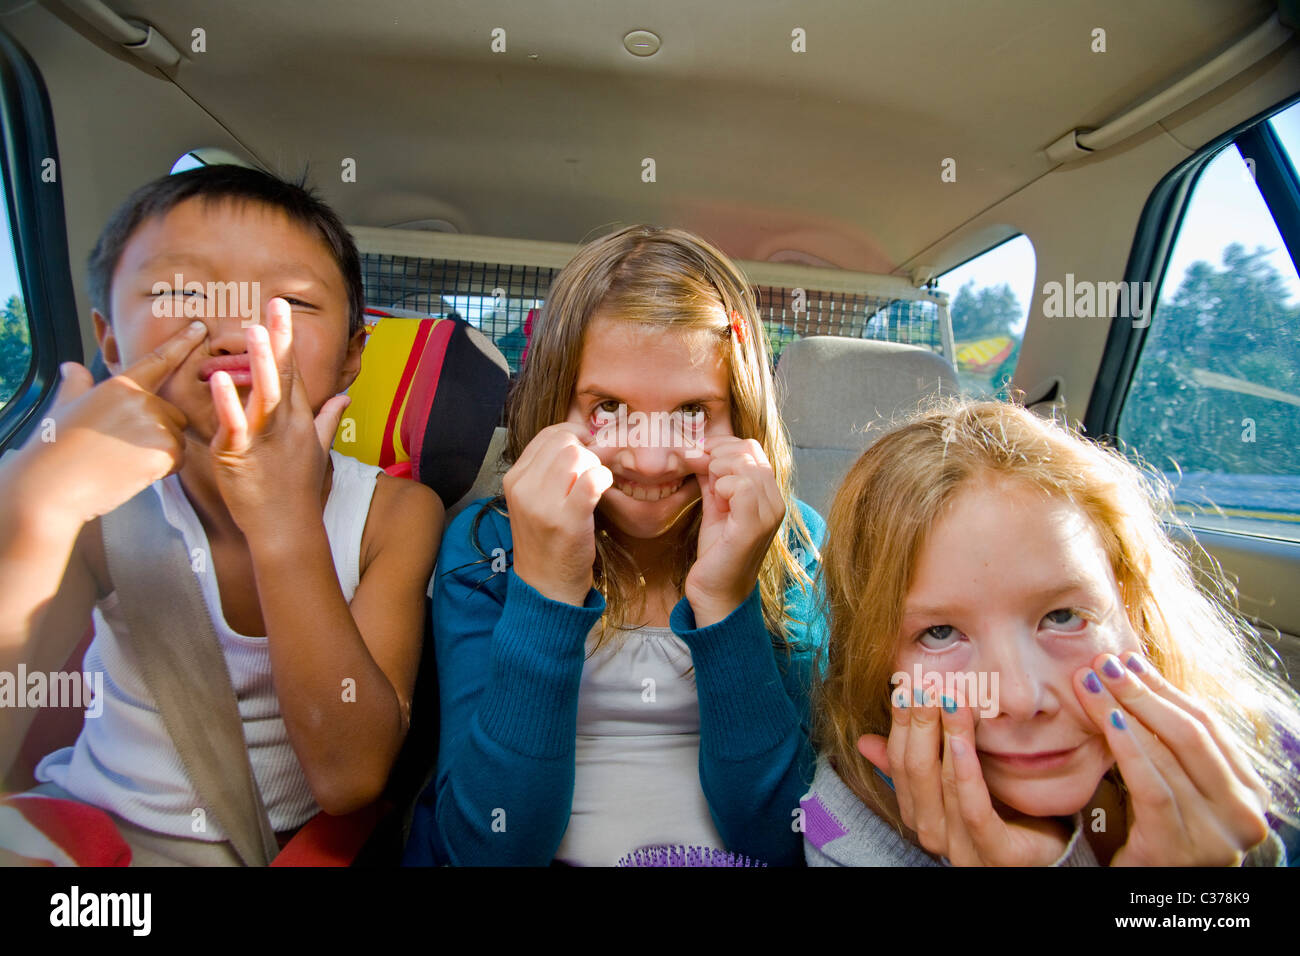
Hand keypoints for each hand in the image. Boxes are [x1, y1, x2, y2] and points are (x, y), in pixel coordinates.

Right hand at [10, 321, 206, 524]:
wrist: (52, 486)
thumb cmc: (55, 447)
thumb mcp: (64, 407)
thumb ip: (76, 384)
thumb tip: (72, 367)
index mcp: (120, 385)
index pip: (159, 359)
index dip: (182, 342)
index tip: (201, 326)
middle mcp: (142, 400)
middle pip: (172, 413)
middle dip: (158, 429)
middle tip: (123, 446)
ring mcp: (156, 425)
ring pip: (176, 437)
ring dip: (160, 450)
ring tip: (125, 459)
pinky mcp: (165, 451)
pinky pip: (178, 459)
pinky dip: (162, 467)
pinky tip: (134, 471)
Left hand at [209, 299, 349, 536]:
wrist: (287, 528)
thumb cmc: (298, 490)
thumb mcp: (318, 449)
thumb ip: (328, 419)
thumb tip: (343, 397)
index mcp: (298, 418)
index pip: (294, 370)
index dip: (287, 337)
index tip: (279, 306)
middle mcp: (285, 423)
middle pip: (284, 373)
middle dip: (280, 336)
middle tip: (274, 302)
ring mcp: (264, 437)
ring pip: (265, 392)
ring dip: (261, 360)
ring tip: (253, 329)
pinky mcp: (239, 454)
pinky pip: (234, 423)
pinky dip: (227, 400)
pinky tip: (219, 377)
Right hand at [503, 422, 612, 604]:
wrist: (545, 586)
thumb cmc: (546, 541)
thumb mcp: (534, 500)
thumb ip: (550, 469)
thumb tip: (585, 438)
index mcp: (514, 479)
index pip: (547, 436)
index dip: (573, 436)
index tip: (586, 450)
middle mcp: (524, 488)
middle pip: (565, 443)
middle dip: (586, 452)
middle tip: (592, 473)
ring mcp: (544, 505)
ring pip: (579, 457)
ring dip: (595, 467)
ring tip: (594, 487)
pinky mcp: (568, 520)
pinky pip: (593, 479)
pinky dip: (604, 479)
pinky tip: (602, 490)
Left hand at [683, 436, 784, 626]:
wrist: (716, 593)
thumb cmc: (717, 551)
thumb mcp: (716, 505)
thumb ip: (713, 478)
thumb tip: (700, 449)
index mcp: (769, 494)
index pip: (751, 448)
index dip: (722, 446)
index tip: (699, 457)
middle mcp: (776, 502)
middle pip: (748, 451)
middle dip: (716, 455)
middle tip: (700, 474)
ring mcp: (769, 514)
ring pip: (745, 465)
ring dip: (718, 470)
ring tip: (711, 493)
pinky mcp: (754, 526)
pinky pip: (741, 486)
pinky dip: (722, 487)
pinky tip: (717, 502)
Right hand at [858, 694, 1072, 865]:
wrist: (1050, 850)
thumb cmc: (1003, 809)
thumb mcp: (955, 777)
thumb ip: (916, 760)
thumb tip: (865, 741)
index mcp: (918, 813)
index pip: (898, 763)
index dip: (900, 723)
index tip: (906, 685)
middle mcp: (933, 834)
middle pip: (916, 771)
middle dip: (920, 723)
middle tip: (927, 685)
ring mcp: (963, 849)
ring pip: (944, 786)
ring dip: (946, 737)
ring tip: (950, 699)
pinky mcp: (998, 855)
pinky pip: (974, 812)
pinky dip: (965, 775)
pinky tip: (963, 742)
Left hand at [1074, 652, 1271, 865]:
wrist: (1144, 895)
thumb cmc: (1153, 832)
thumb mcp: (1172, 784)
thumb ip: (1168, 742)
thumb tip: (1134, 669)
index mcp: (1248, 792)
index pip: (1206, 725)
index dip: (1164, 689)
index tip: (1127, 660)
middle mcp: (1244, 816)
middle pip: (1190, 734)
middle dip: (1142, 693)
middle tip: (1103, 664)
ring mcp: (1216, 836)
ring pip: (1169, 756)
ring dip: (1125, 712)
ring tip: (1091, 684)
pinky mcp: (1180, 851)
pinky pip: (1153, 788)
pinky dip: (1129, 750)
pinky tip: (1106, 722)